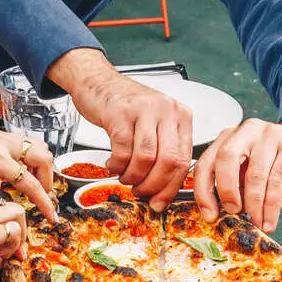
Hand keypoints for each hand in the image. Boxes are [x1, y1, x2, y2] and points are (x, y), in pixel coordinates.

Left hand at [0, 126, 58, 219]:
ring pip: (34, 145)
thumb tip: (11, 217)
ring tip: (33, 186)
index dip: (44, 202)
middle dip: (47, 179)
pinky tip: (18, 174)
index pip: (30, 182)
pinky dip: (27, 157)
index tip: (51, 216)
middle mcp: (0, 142)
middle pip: (43, 156)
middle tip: (43, 197)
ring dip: (39, 165)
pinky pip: (21, 142)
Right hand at [49, 50, 191, 209]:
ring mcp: (144, 110)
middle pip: (168, 161)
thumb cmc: (126, 105)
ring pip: (146, 158)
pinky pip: (123, 150)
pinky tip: (113, 163)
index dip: (170, 187)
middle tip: (140, 192)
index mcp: (181, 116)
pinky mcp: (120, 112)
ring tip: (124, 177)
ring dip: (133, 176)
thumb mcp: (154, 123)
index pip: (184, 160)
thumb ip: (163, 150)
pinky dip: (117, 165)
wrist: (97, 81)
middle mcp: (166, 110)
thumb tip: (163, 189)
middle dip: (152, 185)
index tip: (159, 201)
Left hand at [193, 113, 281, 232]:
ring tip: (256, 225)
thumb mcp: (250, 171)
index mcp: (228, 137)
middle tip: (232, 213)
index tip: (209, 216)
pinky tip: (270, 221)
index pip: (206, 162)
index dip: (203, 191)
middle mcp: (246, 131)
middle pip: (226, 159)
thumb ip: (234, 186)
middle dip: (226, 190)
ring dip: (254, 205)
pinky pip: (278, 179)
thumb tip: (220, 216)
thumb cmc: (276, 162)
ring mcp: (270, 135)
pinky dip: (272, 205)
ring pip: (255, 174)